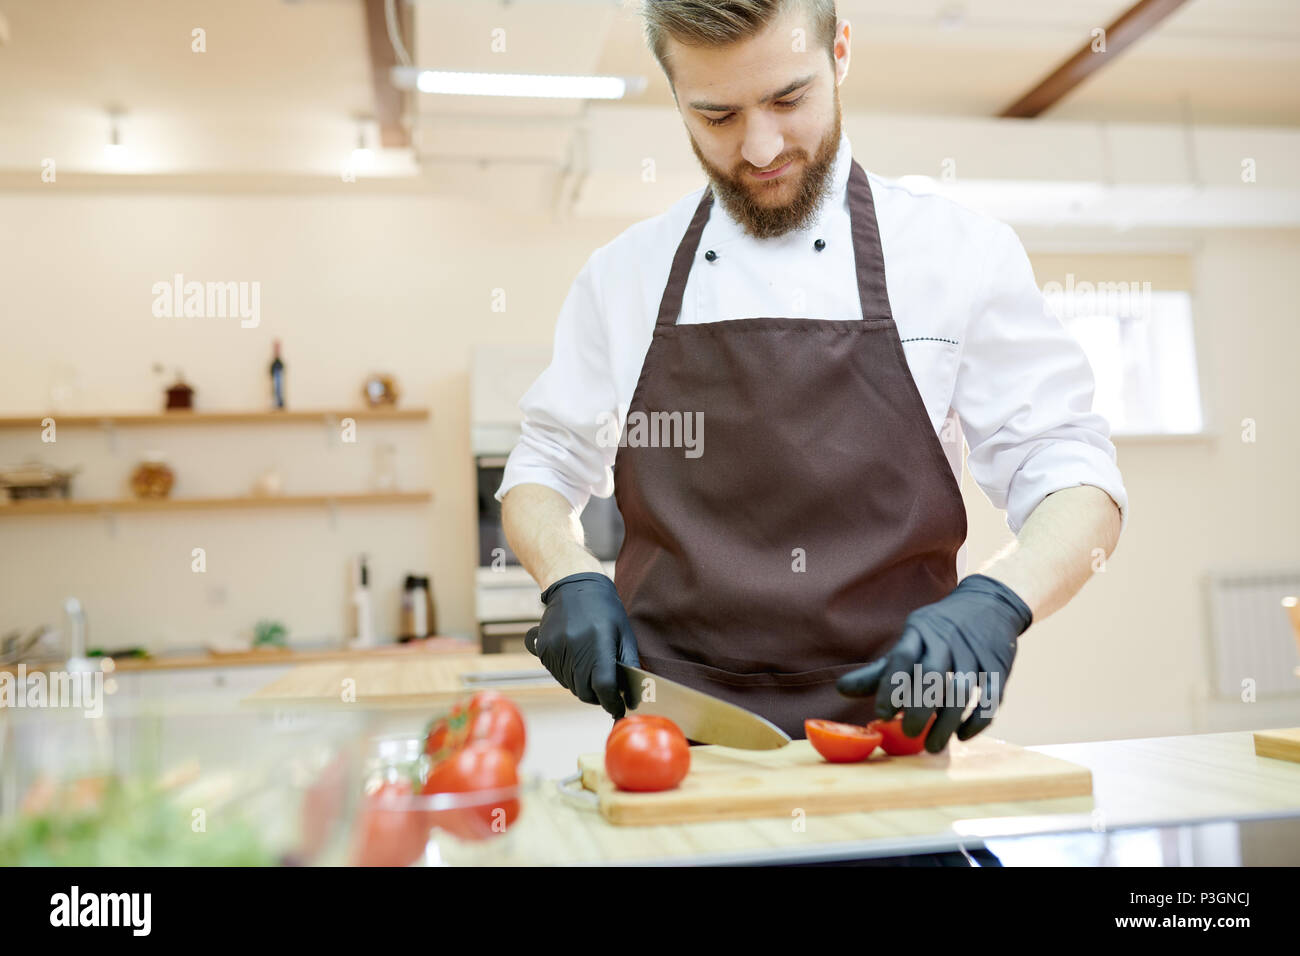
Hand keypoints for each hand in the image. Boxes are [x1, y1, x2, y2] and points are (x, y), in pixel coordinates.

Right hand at [524, 572, 639, 718]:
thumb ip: (628, 664)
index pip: (604, 685)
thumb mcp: (624, 633)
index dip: (612, 703)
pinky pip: (559, 676)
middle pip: (585, 692)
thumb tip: (631, 696)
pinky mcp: (544, 651)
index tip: (618, 710)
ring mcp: (556, 649)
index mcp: (598, 642)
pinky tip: (578, 659)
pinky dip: (570, 676)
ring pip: (571, 687)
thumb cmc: (604, 610)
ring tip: (592, 666)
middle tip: (607, 690)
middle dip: (598, 697)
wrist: (573, 587)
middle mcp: (574, 647)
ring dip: (584, 685)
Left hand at [836, 574, 1032, 752]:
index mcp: (921, 631)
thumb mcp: (910, 641)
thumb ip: (880, 670)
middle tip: (907, 734)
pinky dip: (977, 720)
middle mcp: (948, 641)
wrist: (989, 603)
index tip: (881, 714)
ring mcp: (976, 653)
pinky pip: (991, 697)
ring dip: (947, 721)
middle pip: (933, 675)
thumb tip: (841, 689)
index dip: (890, 686)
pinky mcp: (999, 666)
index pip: (903, 656)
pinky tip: (962, 736)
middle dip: (919, 707)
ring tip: (932, 747)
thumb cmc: (939, 631)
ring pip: (963, 690)